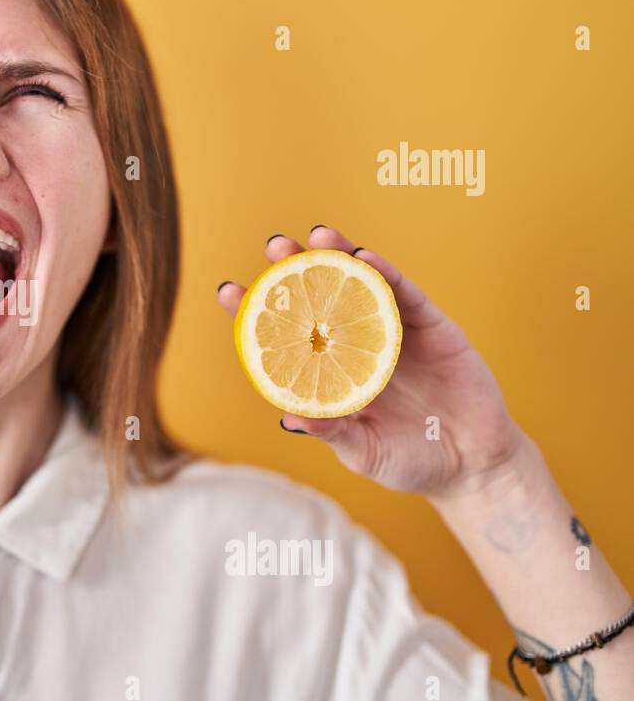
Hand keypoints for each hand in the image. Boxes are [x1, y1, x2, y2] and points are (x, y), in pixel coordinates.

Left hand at [216, 224, 527, 499]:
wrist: (473, 466)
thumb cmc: (410, 461)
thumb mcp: (364, 452)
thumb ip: (332, 431)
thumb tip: (289, 416)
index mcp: (330, 371)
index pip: (286, 334)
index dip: (257, 311)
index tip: (227, 290)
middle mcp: (356, 344)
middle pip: (320, 297)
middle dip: (296, 268)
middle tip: (275, 245)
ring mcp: (394, 331)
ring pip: (361, 284)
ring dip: (341, 255)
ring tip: (318, 234)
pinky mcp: (432, 327)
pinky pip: (406, 294)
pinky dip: (387, 273)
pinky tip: (365, 257)